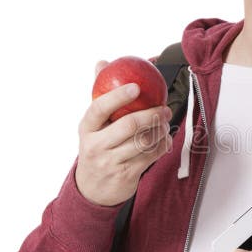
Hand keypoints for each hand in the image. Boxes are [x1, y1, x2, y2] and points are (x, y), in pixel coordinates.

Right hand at [75, 60, 172, 205]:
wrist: (93, 188)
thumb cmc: (97, 147)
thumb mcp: (92, 125)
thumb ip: (100, 95)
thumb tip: (102, 62)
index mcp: (86, 128)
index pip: (99, 107)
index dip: (118, 96)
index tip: (136, 87)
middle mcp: (96, 145)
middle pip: (129, 125)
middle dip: (152, 114)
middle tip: (164, 109)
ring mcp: (110, 161)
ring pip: (143, 141)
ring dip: (160, 130)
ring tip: (165, 124)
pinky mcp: (126, 174)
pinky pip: (151, 156)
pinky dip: (162, 145)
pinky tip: (164, 139)